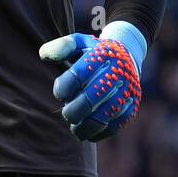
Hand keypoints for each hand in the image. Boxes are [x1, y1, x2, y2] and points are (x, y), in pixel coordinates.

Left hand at [39, 21, 146, 142]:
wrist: (127, 56)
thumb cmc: (94, 53)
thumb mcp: (79, 43)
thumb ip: (61, 47)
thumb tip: (44, 55)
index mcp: (101, 54)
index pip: (79, 74)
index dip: (64, 87)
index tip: (59, 94)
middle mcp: (118, 71)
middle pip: (93, 96)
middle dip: (75, 110)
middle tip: (67, 114)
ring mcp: (128, 88)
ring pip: (107, 113)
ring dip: (88, 126)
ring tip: (76, 129)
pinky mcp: (133, 104)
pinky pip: (119, 123)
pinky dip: (102, 132)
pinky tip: (89, 133)